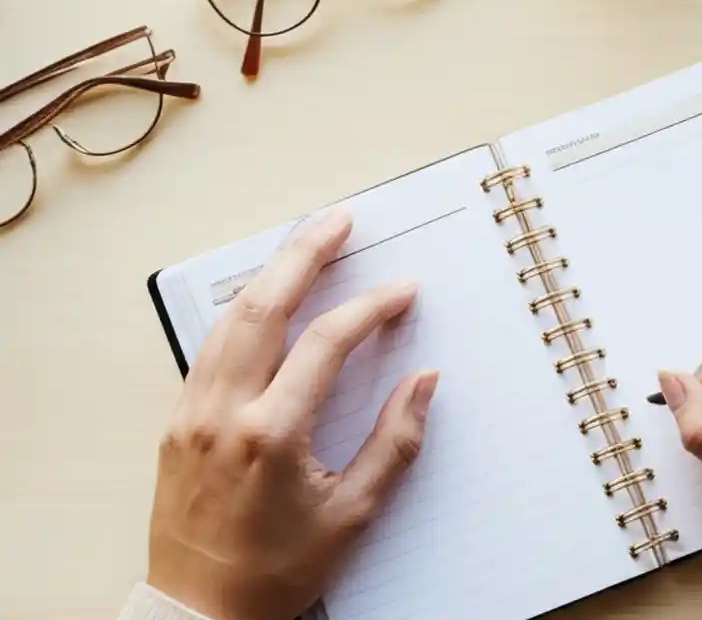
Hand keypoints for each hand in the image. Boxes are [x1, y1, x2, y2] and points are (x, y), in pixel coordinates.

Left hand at [147, 208, 436, 619]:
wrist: (199, 610)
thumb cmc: (275, 572)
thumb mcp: (353, 514)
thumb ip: (395, 442)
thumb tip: (424, 383)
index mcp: (271, 434)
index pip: (326, 343)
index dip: (370, 308)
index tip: (401, 292)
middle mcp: (224, 412)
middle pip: (264, 306)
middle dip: (305, 254)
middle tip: (340, 221)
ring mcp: (192, 412)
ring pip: (229, 319)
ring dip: (270, 275)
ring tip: (304, 245)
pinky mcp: (177, 422)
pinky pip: (210, 347)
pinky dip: (241, 312)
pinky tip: (264, 300)